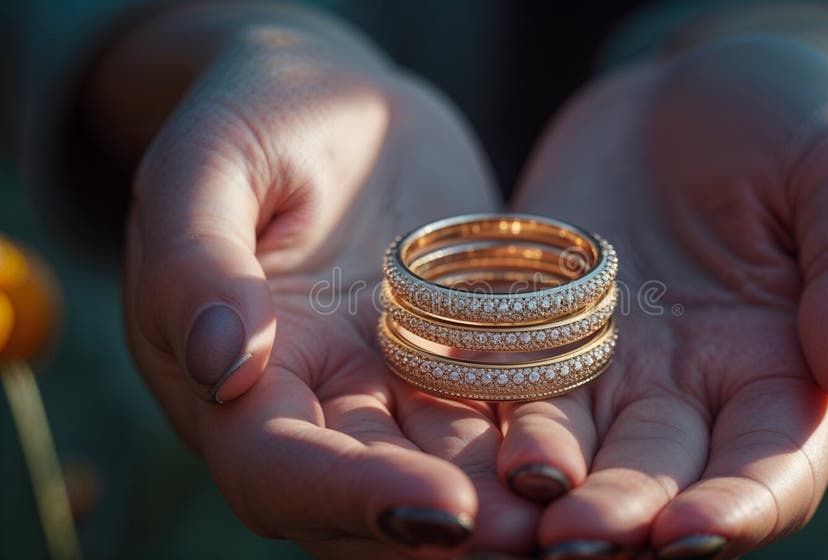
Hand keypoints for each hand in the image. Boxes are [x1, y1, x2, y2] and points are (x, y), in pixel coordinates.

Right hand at [121, 19, 540, 557]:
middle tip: (537, 539)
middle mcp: (316, 403)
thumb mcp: (206, 165)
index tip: (444, 511)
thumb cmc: (254, 117)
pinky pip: (500, 409)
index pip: (279, 468)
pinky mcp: (455, 358)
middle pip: (372, 497)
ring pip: (448, 466)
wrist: (335, 99)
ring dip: (508, 502)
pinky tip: (600, 458)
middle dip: (451, 525)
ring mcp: (391, 386)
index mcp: (233, 377)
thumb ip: (199, 261)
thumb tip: (226, 367)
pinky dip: (541, 440)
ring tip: (579, 515)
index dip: (354, 498)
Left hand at [497, 37, 827, 556]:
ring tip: (507, 511)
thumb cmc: (792, 122)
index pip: (769, 466)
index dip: (736, 507)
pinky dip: (483, 413)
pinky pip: (506, 378)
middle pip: (658, 474)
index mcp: (786, 371)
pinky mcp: (538, 331)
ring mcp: (609, 365)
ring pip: (574, 444)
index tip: (688, 532)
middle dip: (619, 514)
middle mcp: (692, 390)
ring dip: (542, 483)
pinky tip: (452, 441)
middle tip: (574, 540)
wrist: (686, 90)